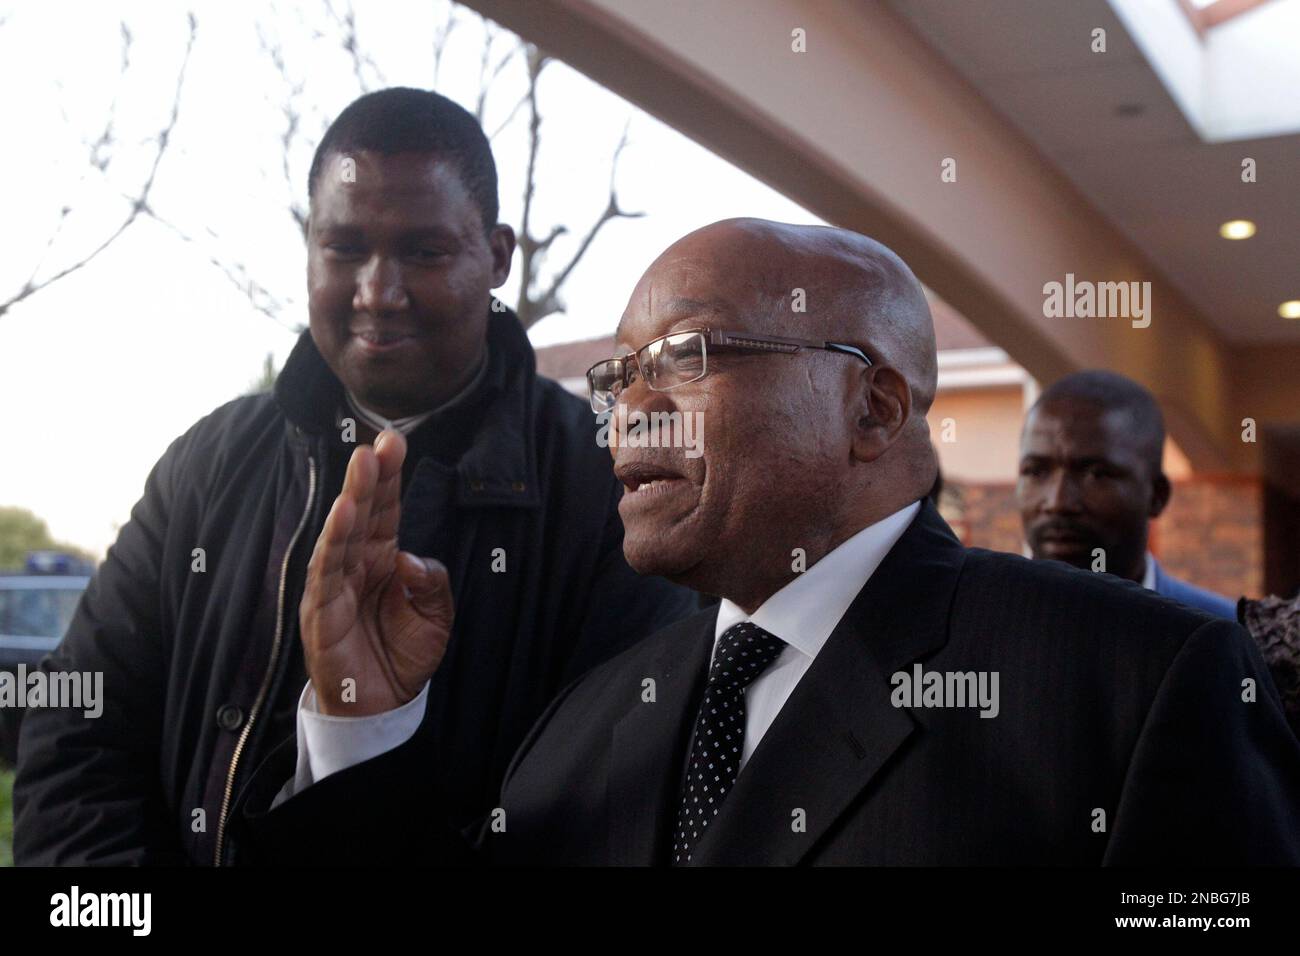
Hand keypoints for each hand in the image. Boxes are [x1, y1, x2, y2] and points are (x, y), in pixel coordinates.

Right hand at [300, 429, 453, 716]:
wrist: (382, 707)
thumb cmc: (403, 656)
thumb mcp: (436, 616)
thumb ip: (431, 581)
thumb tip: (410, 558)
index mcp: (383, 557)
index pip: (385, 508)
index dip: (389, 476)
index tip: (395, 441)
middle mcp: (356, 563)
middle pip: (362, 511)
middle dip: (370, 475)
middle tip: (379, 442)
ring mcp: (336, 583)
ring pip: (342, 532)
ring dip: (351, 498)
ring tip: (361, 466)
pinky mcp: (322, 610)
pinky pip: (327, 571)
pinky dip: (333, 541)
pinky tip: (342, 515)